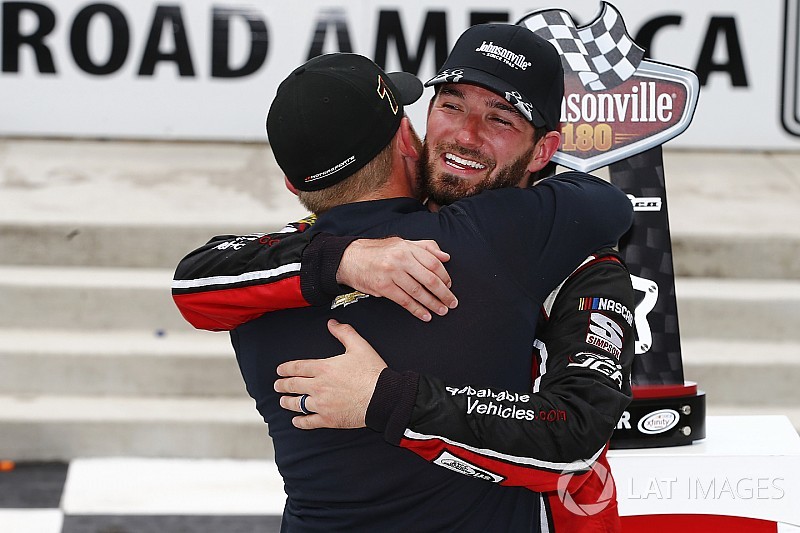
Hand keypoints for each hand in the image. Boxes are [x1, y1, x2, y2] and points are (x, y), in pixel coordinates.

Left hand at [274, 320, 387, 429]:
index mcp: (323, 368)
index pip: (297, 367)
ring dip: (287, 402)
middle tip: (277, 385)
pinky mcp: (328, 420)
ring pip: (297, 404)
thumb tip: (332, 323)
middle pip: (293, 385)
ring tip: (283, 400)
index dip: (285, 369)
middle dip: (282, 385)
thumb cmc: (372, 372)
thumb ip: (344, 333)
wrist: (383, 397)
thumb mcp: (359, 346)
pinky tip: (296, 420)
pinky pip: (309, 422)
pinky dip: (300, 421)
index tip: (279, 370)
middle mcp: (318, 386)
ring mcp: (322, 404)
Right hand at [336, 237, 457, 321]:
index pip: (433, 263)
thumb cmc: (377, 252)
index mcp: (407, 248)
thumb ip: (424, 247)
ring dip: (432, 304)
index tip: (450, 286)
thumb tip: (445, 257)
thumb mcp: (401, 243)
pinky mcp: (383, 287)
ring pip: (418, 292)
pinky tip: (425, 315)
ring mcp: (391, 274)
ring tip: (441, 310)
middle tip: (451, 302)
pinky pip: (404, 301)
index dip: (445, 276)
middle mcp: (400, 259)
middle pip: (429, 278)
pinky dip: (417, 310)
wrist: (350, 258)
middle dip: (443, 293)